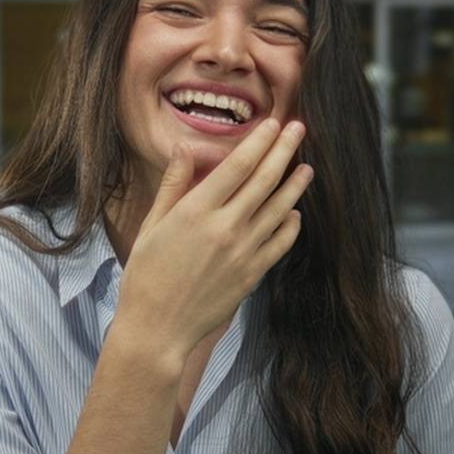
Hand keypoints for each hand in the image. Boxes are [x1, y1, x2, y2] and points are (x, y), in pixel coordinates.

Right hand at [115, 118, 312, 360]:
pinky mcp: (252, 275)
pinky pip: (280, 243)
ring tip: (307, 167)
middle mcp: (225, 227)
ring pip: (279, 209)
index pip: (238, 165)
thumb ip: (173, 185)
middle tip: (299, 129)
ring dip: (295, 185)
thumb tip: (185, 148)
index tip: (274, 124)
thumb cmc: (146, 276)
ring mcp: (243, 252)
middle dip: (285, 150)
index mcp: (196, 211)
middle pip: (265, 180)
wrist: (158, 329)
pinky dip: (291, 225)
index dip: (259, 141)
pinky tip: (295, 213)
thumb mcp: (151, 225)